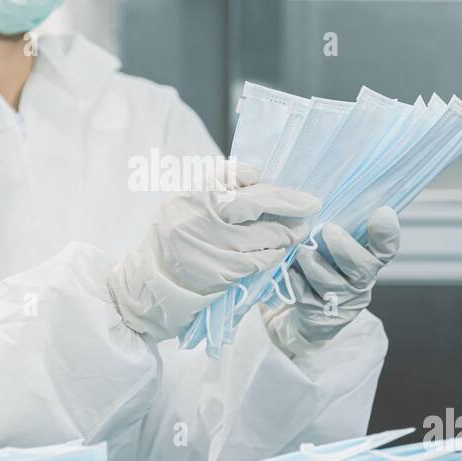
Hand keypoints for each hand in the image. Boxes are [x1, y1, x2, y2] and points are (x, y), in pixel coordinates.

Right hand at [108, 163, 320, 341]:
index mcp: (191, 194)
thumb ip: (217, 188)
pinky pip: (258, 261)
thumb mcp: (185, 205)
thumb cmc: (174, 241)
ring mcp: (210, 245)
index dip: (262, 180)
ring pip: (263, 235)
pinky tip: (279, 253)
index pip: (234, 175)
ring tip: (298, 231)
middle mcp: (199, 216)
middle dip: (289, 202)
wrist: (150, 285)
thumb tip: (258, 177)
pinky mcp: (219, 272)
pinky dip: (273, 256)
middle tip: (311, 203)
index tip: (278, 183)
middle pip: (256, 202)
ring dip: (287, 234)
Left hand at [263, 206, 400, 357]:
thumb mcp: (332, 246)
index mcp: (369, 262)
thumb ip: (338, 225)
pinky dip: (295, 282)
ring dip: (314, 264)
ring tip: (301, 251)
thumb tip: (324, 197)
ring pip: (330, 284)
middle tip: (329, 229)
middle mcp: (361, 283)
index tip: (382, 212)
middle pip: (363, 268)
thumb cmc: (321, 267)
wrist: (308, 312)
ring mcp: (341, 303)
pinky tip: (288, 271)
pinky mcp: (320, 316)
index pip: (387, 249)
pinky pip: (306, 297)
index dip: (387, 233)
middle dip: (344, 248)